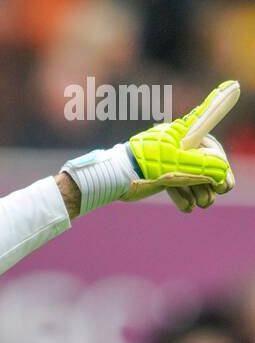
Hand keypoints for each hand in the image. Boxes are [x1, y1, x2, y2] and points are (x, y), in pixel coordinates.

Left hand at [60, 80, 238, 216]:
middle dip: (213, 178)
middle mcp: (177, 144)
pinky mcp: (158, 174)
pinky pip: (175, 184)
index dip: (221, 155)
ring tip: (204, 204)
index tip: (228, 171)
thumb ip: (203, 166)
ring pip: (190, 175)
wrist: (114, 177)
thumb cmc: (146, 164)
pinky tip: (186, 208)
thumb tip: (222, 172)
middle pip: (203, 161)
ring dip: (200, 190)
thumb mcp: (179, 165)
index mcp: (182, 134)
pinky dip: (182, 195)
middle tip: (220, 192)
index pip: (209, 140)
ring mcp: (167, 160)